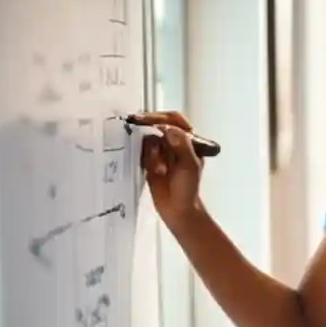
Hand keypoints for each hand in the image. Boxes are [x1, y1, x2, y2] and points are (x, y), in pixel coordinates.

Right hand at [135, 111, 203, 227]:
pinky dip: (142, 155)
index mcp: (190, 140)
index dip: (161, 117)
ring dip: (148, 146)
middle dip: (148, 125)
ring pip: (148, 137)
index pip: (175, 120)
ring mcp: (161, 151)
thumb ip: (181, 145)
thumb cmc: (188, 189)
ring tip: (155, 164)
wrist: (178, 209)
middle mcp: (175, 142)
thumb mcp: (189, 166)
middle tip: (135, 125)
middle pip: (159, 123)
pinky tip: (150, 168)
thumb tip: (169, 128)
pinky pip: (141, 150)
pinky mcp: (150, 160)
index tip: (146, 120)